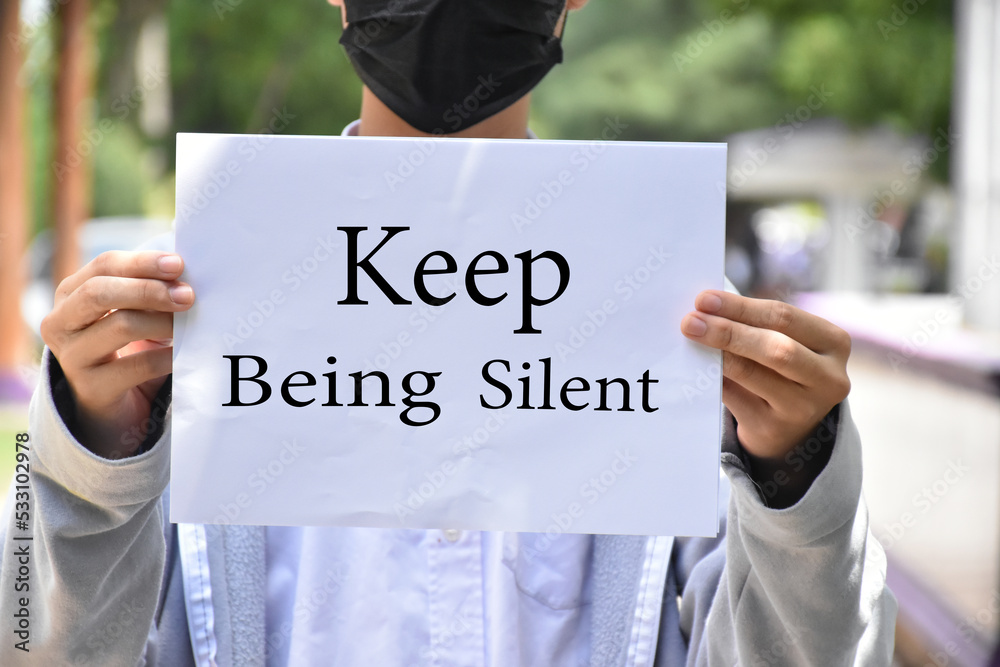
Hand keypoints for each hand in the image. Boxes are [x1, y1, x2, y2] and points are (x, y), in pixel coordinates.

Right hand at [41, 251, 194, 457]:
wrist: (112, 405)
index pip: (104, 265)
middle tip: (187, 296)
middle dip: (148, 290)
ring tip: (188, 326)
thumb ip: (147, 291)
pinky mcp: (92, 388)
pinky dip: (167, 356)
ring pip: (120, 326)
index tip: (178, 264)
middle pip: (100, 292)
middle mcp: (61, 322)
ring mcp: (72, 357)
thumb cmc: (126, 347)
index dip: (142, 262)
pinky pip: (139, 365)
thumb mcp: (130, 313)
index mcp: (70, 294)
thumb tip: (183, 275)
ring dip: (162, 322)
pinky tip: (182, 353)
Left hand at [680, 290, 850, 460]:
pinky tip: (696, 366)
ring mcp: (803, 408)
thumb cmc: (781, 369)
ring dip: (716, 353)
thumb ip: (755, 325)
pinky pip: (734, 397)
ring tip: (691, 338)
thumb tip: (706, 308)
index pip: (784, 317)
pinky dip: (713, 378)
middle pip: (775, 347)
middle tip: (690, 321)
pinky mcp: (774, 429)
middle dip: (728, 331)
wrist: (788, 427)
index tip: (704, 299)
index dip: (741, 307)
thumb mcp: (785, 341)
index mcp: (834, 342)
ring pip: (752, 373)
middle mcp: (828, 377)